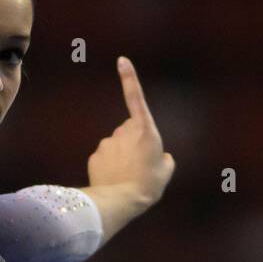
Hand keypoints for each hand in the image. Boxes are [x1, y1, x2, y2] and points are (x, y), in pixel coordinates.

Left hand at [86, 56, 175, 209]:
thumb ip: (164, 157)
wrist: (120, 200)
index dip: (129, 78)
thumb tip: (160, 156)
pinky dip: (110, 165)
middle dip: (134, 141)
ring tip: (129, 176)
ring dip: (122, 155)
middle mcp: (124, 131)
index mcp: (145, 130)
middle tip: (141, 165)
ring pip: (116, 144)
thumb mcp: (166, 171)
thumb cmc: (148, 184)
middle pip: (129, 130)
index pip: (136, 98)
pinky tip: (115, 179)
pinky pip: (105, 157)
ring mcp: (107, 142)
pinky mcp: (95, 155)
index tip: (121, 60)